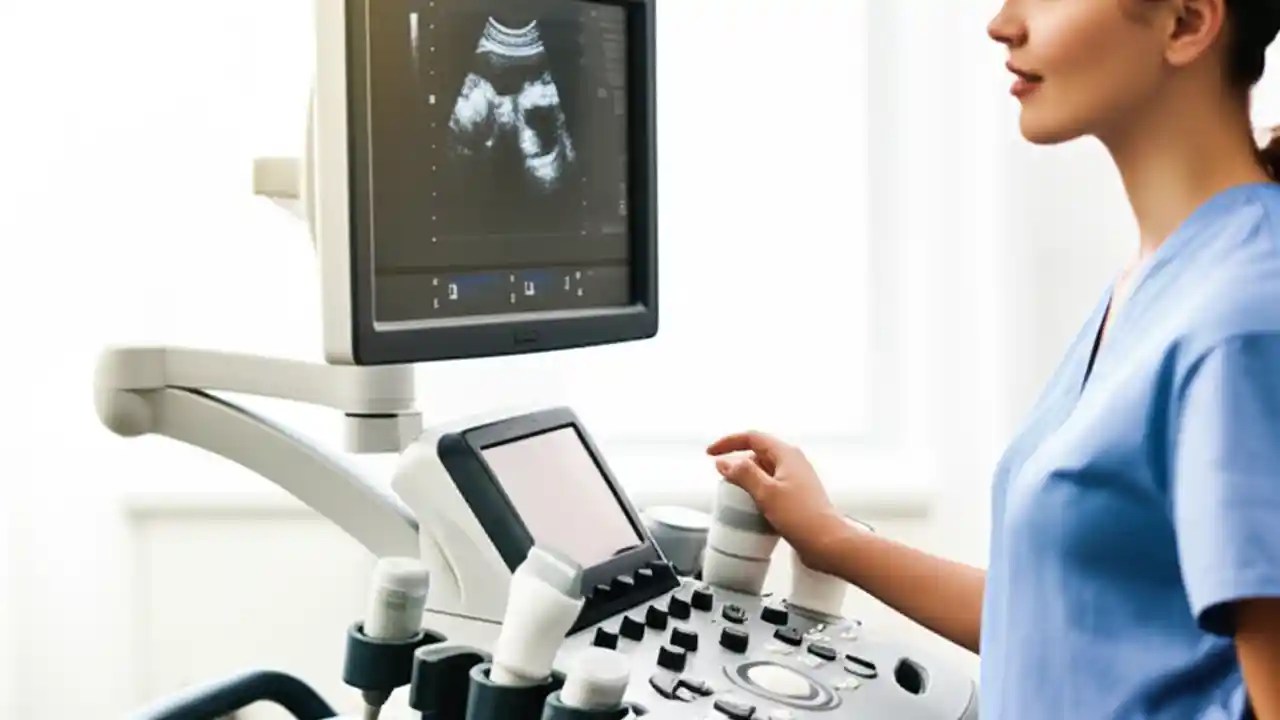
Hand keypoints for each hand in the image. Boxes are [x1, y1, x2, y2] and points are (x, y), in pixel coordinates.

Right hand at [707, 431, 846, 571]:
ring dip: (747, 478)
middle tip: (722, 478)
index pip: (752, 437)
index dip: (728, 442)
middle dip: (738, 463)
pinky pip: (772, 486)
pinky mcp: (798, 496)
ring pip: (765, 470)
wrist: (828, 542)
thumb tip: (724, 462)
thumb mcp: (766, 492)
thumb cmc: (801, 517)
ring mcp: (797, 479)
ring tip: (735, 494)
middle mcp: (793, 462)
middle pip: (759, 453)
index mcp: (787, 454)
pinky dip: (758, 490)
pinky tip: (752, 506)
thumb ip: (743, 474)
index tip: (711, 453)